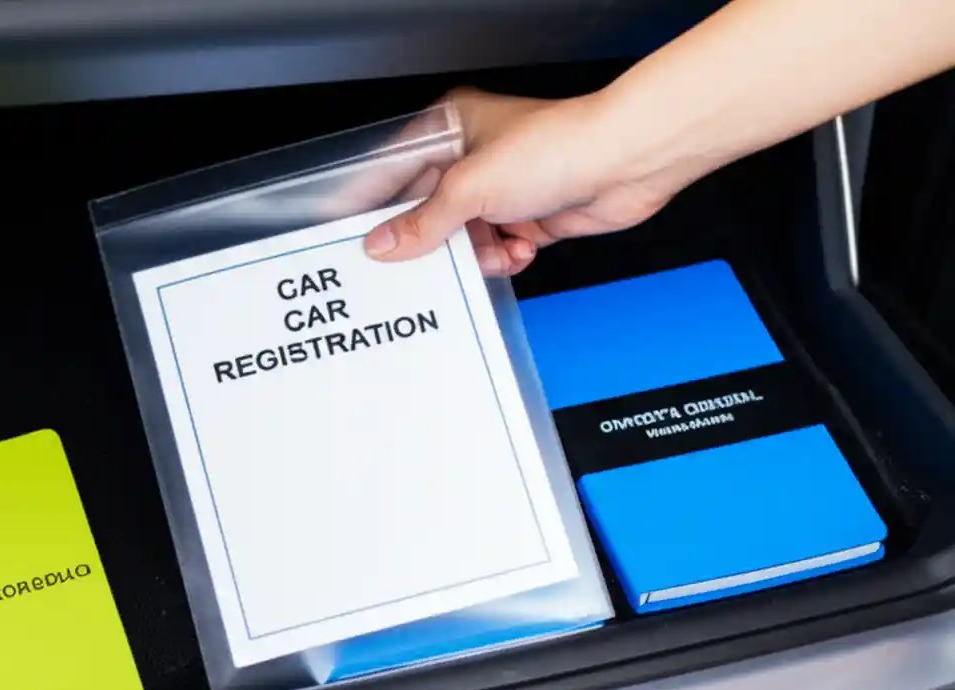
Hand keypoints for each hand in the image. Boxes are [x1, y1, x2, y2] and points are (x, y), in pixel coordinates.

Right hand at [357, 87, 681, 276]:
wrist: (626, 162)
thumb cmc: (557, 147)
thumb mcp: (471, 188)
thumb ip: (423, 222)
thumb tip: (383, 244)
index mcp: (449, 131)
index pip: (393, 172)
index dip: (373, 206)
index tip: (352, 238)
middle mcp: (472, 158)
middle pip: (428, 212)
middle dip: (430, 242)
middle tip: (415, 269)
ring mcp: (502, 189)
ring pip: (463, 237)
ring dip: (474, 253)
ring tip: (486, 255)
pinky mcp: (528, 216)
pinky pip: (497, 249)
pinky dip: (504, 257)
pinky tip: (517, 252)